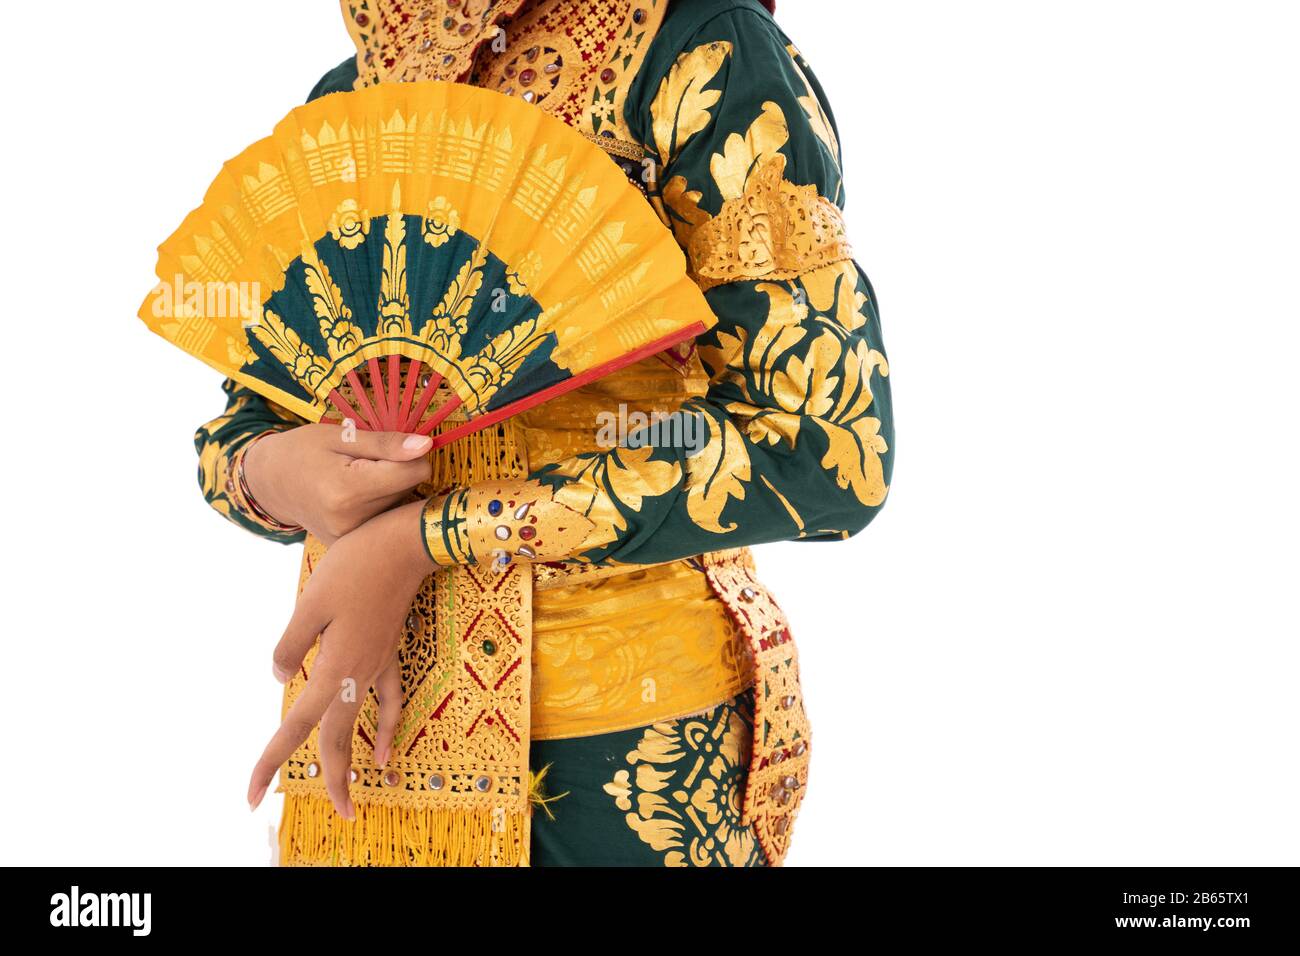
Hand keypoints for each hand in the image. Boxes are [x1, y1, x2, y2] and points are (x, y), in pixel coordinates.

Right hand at [242, 424, 432, 544]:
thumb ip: (386, 443)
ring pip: (400, 508)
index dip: (412, 455)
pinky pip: (386, 524)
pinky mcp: (351, 550)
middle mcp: (351, 522)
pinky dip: (380, 509)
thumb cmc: (304, 451)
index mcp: (347, 490)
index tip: (394, 448)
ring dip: (389, 492)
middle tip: (365, 464)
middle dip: (397, 473)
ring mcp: (350, 541)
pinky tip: (357, 501)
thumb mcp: (341, 436)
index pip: (414, 473)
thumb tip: (427, 445)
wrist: (272, 483)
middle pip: (409, 491)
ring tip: (357, 482)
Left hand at [246, 499, 434, 817]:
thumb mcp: (308, 603)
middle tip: (322, 815)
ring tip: (350, 799)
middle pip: (334, 739)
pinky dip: (385, 729)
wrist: (405, 545)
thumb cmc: (354, 566)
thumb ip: (290, 646)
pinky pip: (389, 701)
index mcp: (333, 668)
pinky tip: (382, 753)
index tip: (251, 797)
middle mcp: (356, 676)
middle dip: (327, 780)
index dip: (270, 763)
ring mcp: (377, 667)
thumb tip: (280, 677)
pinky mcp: (389, 653)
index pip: (294, 727)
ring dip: (352, 765)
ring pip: (359, 726)